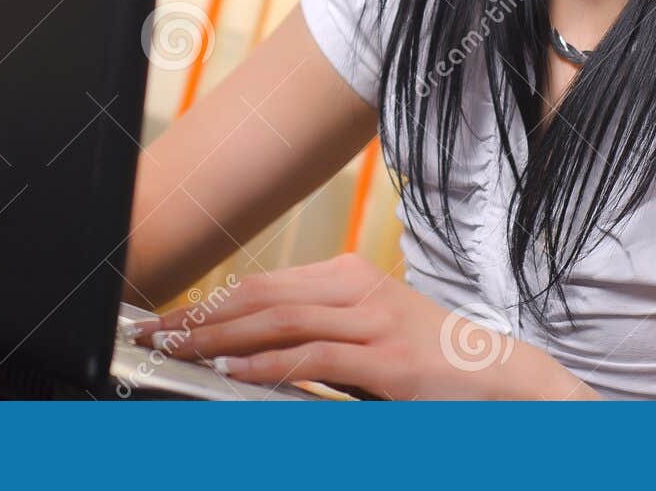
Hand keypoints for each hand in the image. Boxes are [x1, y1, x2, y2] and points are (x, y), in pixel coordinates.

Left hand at [129, 252, 597, 399]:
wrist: (502, 379)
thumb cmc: (431, 364)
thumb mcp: (366, 339)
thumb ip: (315, 337)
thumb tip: (250, 351)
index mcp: (348, 277)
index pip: (261, 284)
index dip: (208, 301)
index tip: (166, 319)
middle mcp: (356, 288)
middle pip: (259, 295)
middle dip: (200, 317)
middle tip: (153, 333)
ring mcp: (372, 320)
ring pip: (277, 319)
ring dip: (219, 337)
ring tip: (178, 350)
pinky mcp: (386, 356)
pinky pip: (312, 355)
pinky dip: (267, 361)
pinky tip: (234, 369)